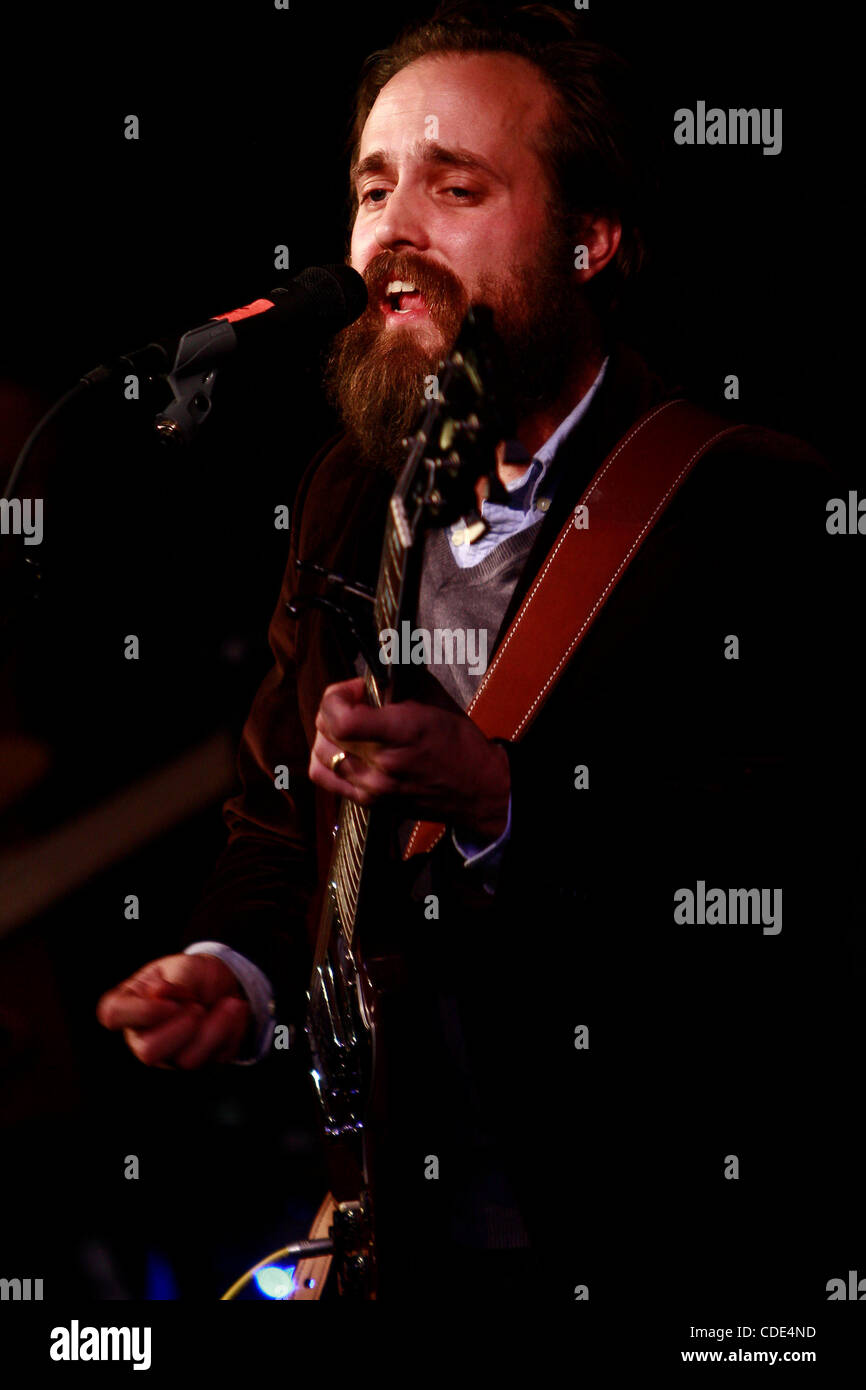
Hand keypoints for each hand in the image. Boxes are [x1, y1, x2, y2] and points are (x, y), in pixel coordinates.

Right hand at [96, 954, 251, 1068]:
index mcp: (129, 1005)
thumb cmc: (192, 974)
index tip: (171, 1001)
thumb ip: (173, 981)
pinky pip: (216, 1059)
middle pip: (147, 1052)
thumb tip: (157, 993)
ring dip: (214, 1028)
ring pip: (187, 1061)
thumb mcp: (184, 967)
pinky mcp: (197, 1063)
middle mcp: (142, 1035)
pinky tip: (233, 1013)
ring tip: (227, 1003)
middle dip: (182, 1027)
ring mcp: (168, 1055)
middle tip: (198, 1006)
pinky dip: (231, 1032)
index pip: (113, 1014)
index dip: (142, 1012)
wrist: (222, 983)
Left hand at [309, 676, 509, 841]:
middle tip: (358, 703)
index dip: (336, 696)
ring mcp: (373, 789)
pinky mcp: (370, 804)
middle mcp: (381, 765)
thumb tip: (370, 671)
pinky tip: (348, 750)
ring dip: (328, 735)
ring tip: (349, 728)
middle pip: (324, 733)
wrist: (478, 788)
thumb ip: (396, 682)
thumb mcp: (433, 698)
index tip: (355, 689)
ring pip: (318, 757)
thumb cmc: (458, 741)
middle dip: (334, 709)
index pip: (340, 719)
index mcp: (400, 734)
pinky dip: (329, 760)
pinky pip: (327, 779)